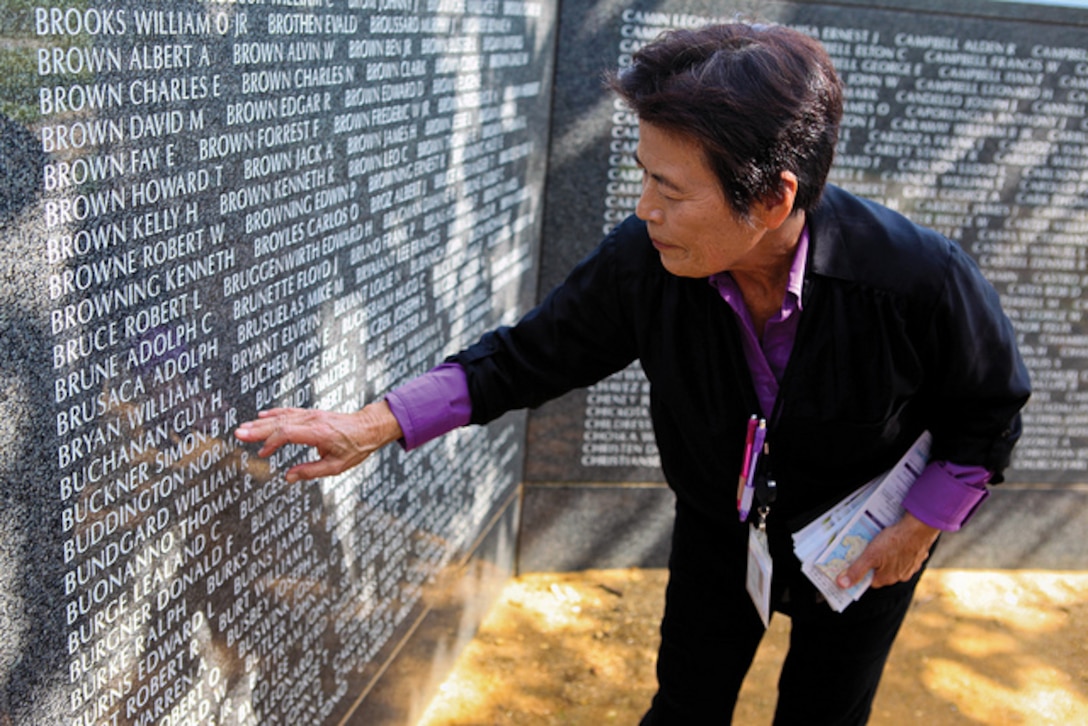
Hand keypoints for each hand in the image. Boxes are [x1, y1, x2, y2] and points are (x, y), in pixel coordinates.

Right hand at [234, 402, 402, 482]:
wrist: (368, 427)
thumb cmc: (355, 447)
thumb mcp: (336, 466)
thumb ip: (310, 471)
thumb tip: (288, 477)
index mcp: (319, 433)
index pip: (288, 433)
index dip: (272, 442)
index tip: (262, 453)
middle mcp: (313, 420)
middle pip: (280, 422)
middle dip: (258, 429)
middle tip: (238, 434)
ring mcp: (312, 415)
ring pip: (282, 416)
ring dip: (261, 422)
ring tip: (244, 428)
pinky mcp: (312, 413)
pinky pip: (289, 411)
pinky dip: (274, 413)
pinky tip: (262, 416)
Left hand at [837, 512, 939, 588]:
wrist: (920, 528)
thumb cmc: (895, 541)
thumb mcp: (870, 555)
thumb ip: (856, 571)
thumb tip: (842, 584)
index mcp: (888, 578)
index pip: (870, 580)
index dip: (862, 571)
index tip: (857, 561)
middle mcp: (901, 576)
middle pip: (882, 572)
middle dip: (875, 562)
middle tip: (869, 549)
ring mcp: (911, 567)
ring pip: (894, 564)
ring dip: (888, 556)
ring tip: (883, 543)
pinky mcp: (918, 556)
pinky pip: (906, 556)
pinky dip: (900, 550)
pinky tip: (896, 541)